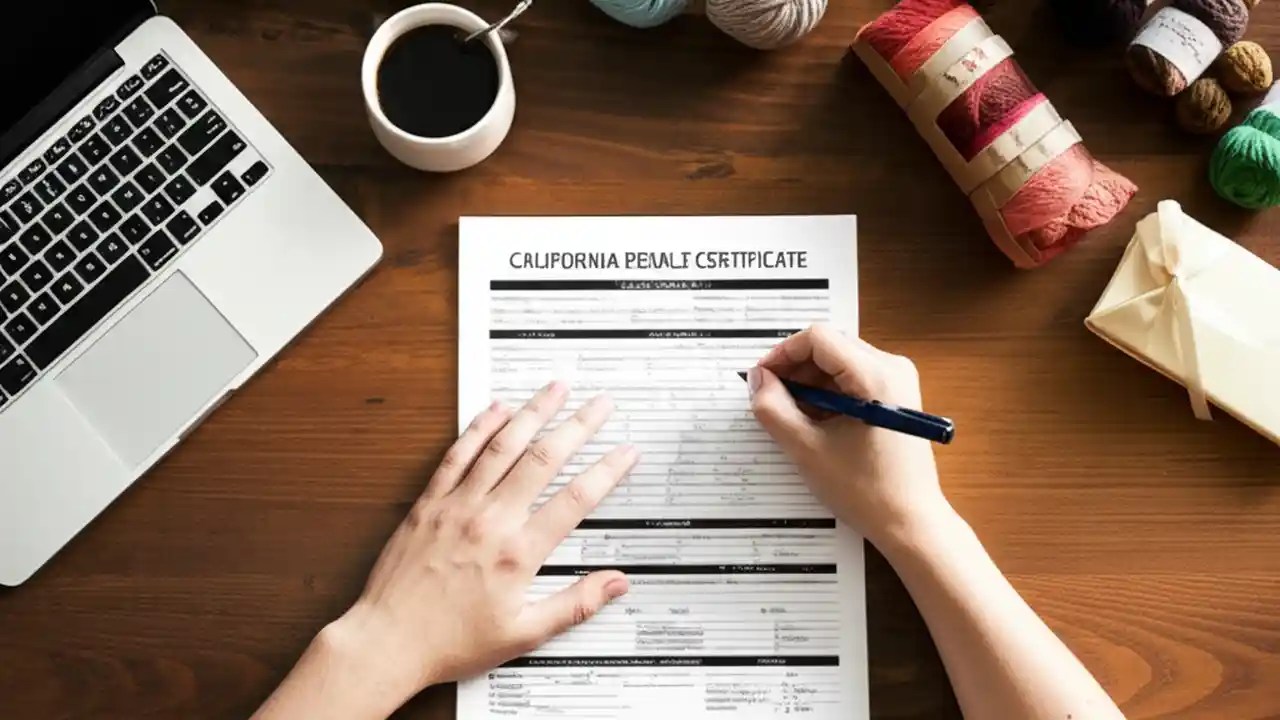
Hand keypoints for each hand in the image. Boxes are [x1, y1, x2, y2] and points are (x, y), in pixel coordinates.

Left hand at [323, 383, 636, 707]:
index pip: (575, 500)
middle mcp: (490, 521)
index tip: (626, 453)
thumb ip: (574, 605)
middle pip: (545, 459)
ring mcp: (458, 506)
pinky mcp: (430, 502)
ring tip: (556, 389)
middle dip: (578, 426)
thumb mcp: (522, 634)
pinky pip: (458, 454)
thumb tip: (615, 585)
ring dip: (533, 412)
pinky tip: (497, 409)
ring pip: (503, 446)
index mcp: (517, 554)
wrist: (388, 640)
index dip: (607, 471)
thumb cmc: (449, 642)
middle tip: (601, 405)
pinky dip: (480, 428)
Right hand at [747, 325, 951, 547]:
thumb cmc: (867, 491)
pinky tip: (816, 422)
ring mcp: (899, 381)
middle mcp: (892, 368)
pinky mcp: (897, 396)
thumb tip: (757, 379)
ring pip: (840, 361)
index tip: (762, 378)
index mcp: (875, 376)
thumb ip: (774, 408)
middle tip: (771, 398)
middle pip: (830, 346)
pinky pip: (854, 378)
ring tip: (793, 416)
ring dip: (810, 382)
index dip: (782, 353)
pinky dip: (828, 393)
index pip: (818, 338)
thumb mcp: (807, 449)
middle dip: (795, 368)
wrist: (911, 522)